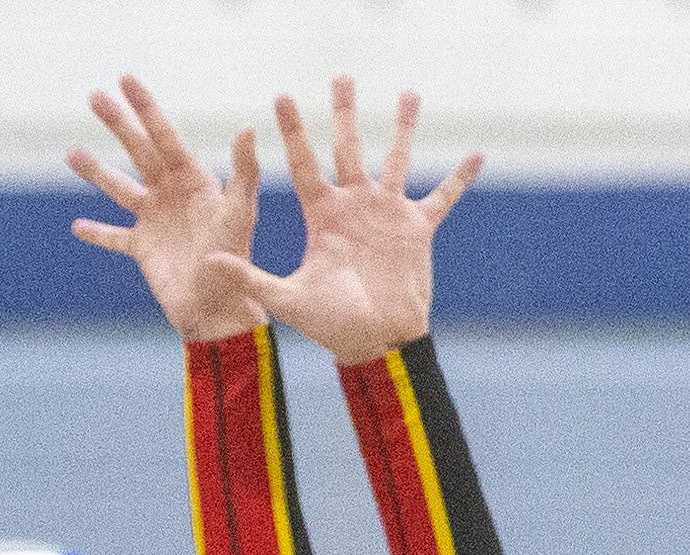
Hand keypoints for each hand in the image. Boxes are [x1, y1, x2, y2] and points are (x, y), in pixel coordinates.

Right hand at [69, 74, 259, 343]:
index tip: (126, 79)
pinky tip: (77, 227)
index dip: (145, 108)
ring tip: (71, 153)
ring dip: (96, 172)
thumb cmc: (234, 261)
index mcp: (193, 180)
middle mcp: (172, 194)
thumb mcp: (239, 213)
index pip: (164, 136)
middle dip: (117, 124)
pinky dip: (98, 234)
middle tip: (94, 96)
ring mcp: (156, 221)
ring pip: (120, 189)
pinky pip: (116, 238)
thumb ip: (243, 172)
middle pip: (138, 152)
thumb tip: (247, 127)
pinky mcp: (144, 250)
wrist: (218, 309)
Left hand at [206, 78, 480, 366]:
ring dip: (403, 128)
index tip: (280, 97)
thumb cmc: (332, 325)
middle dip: (344, 112)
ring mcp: (386, 214)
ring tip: (409, 93)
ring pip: (396, 159)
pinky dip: (460, 178)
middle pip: (347, 148)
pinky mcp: (416, 229)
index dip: (292, 132)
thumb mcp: (289, 300)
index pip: (303, 164)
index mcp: (323, 217)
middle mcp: (354, 206)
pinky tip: (478, 155)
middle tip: (341, 76)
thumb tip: (211, 262)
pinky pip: (442, 197)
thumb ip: (252, 279)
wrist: (376, 344)